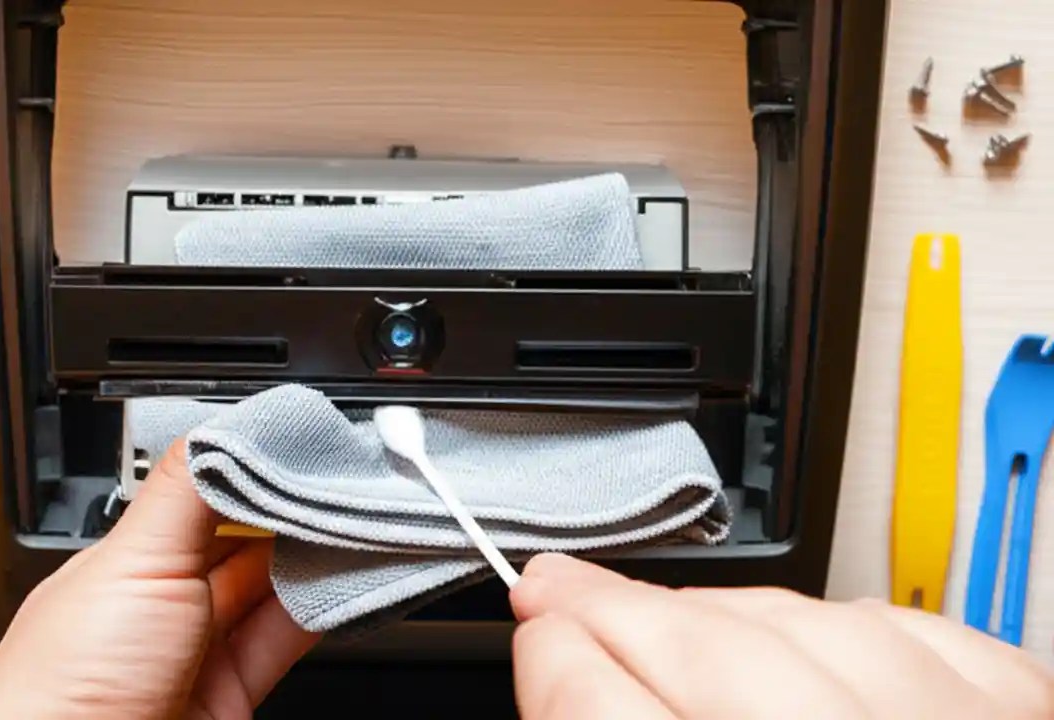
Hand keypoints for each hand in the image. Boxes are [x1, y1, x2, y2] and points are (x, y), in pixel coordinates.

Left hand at [0, 438, 318, 719]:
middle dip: (293, 512)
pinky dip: (324, 608)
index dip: (251, 471)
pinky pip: (287, 638)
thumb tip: (222, 427)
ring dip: (317, 558)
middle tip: (346, 481)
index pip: (198, 500)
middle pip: (241, 544)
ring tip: (360, 522)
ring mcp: (196, 657)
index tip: (302, 445)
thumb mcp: (131, 565)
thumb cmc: (63, 692)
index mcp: (122, 564)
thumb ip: (182, 495)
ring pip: (271, 590)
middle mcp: (159, 608)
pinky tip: (348, 579)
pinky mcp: (231, 699)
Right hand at [510, 553, 1053, 718]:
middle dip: (604, 609)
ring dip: (709, 613)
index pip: (602, 708)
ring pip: (790, 619)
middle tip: (549, 587)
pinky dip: (834, 625)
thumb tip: (559, 664)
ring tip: (657, 618)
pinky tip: (795, 638)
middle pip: (695, 646)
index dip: (551, 657)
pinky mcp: (1013, 707)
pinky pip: (894, 624)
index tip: (533, 629)